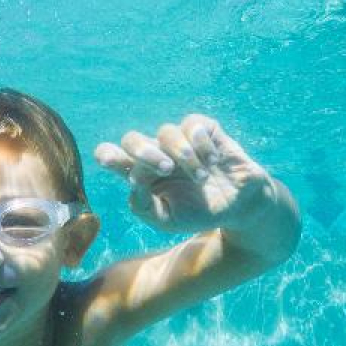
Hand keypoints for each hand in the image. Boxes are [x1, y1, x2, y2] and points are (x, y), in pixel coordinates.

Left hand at [94, 115, 272, 235]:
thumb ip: (143, 206)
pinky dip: (202, 144)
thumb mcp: (167, 220)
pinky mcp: (204, 130)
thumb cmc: (198, 214)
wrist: (239, 207)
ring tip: (201, 178)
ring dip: (183, 156)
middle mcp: (156, 154)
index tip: (110, 163)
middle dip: (144, 152)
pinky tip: (214, 161)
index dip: (106, 154)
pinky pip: (193, 125)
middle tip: (166, 169)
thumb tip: (132, 179)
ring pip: (166, 131)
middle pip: (131, 139)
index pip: (112, 155)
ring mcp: (179, 141)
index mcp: (141, 175)